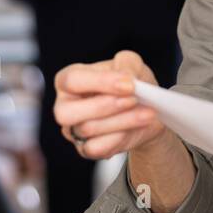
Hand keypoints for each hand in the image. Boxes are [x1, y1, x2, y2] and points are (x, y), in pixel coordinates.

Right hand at [53, 50, 167, 159]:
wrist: (146, 113)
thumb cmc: (131, 85)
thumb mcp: (133, 65)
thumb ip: (128, 63)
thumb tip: (126, 77)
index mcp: (69, 80)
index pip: (72, 80)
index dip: (101, 82)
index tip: (130, 85)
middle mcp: (65, 105)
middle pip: (67, 111)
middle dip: (105, 105)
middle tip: (134, 100)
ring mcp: (73, 130)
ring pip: (87, 129)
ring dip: (122, 121)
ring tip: (147, 113)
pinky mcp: (85, 149)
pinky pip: (96, 148)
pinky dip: (118, 139)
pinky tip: (134, 128)